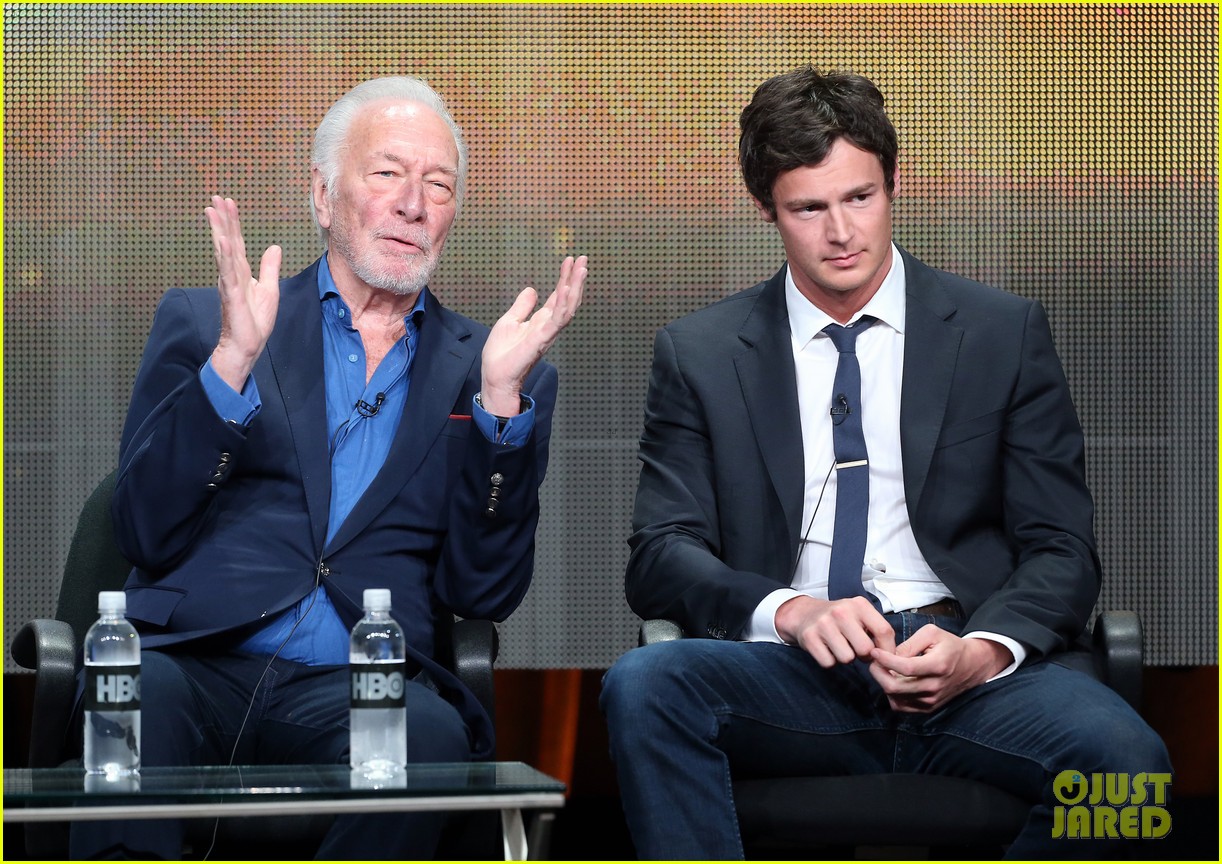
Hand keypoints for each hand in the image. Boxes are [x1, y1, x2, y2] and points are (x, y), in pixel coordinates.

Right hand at [205, 196, 280, 390]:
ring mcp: (230, 282)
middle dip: (222, 219)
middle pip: (227, 240)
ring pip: (224, 251)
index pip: (236, 242)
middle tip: (215, 198)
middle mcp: (232, 273)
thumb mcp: (270, 289)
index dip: (232, 222)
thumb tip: (274, 247)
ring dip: (219, 230)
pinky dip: (224, 255)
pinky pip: (228, 271)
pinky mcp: (231, 293)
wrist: (247, 345)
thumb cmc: (255, 321)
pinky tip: (221, 239)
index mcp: (241, 272)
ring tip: (213, 210)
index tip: (227, 203)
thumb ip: (270, 268)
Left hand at [480, 255, 586, 415]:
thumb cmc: (501, 354)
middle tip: (583, 259)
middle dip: (576, 279)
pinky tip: (566, 288)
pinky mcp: (541, 339)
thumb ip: (522, 306)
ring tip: (581, 269)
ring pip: (568, 307)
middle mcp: (549, 326)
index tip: (571, 260)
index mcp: (541, 321)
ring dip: (575, 288)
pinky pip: (556, 320)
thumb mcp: (510, 321)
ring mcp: (547, 333)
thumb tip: (532, 290)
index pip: (558, 296)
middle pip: (567, 299)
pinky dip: (562, 303)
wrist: (495, 376)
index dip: (565, 278)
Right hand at [775, 595, 895, 666]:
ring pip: (847, 658)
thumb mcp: (860, 615)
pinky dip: (829, 661)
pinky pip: (828, 663)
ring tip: (840, 647)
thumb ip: (878, 631)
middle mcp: (841, 611)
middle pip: (865, 649)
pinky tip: (827, 649)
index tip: (882, 655)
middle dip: (863, 656)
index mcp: (859, 604)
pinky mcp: (809, 637)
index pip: (884, 631)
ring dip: (845, 658)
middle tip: (856, 649)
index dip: (887, 649)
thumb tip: (893, 656)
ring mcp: (823, 624)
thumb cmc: (840, 619)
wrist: (805, 614)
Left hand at [869, 626, 1011, 712]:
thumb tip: (889, 655)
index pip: (905, 668)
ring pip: (895, 698)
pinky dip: (892, 695)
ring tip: (883, 670)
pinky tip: (892, 681)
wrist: (971, 665)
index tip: (874, 652)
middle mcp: (935, 687)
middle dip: (878, 673)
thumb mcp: (931, 633)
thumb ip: (909, 644)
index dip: (885, 660)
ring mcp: (931, 700)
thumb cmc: (950, 646)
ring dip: (883, 684)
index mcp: (938, 665)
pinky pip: (901, 707)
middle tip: (873, 661)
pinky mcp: (928, 708)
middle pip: (896, 687)